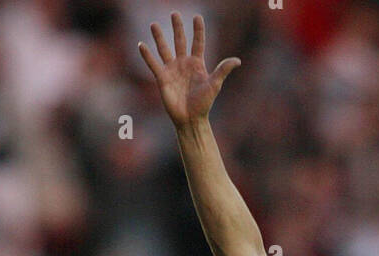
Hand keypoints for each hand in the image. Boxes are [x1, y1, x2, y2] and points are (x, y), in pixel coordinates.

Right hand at [138, 12, 239, 128]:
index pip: (198, 42)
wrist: (191, 120)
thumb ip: (223, 70)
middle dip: (177, 28)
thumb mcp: (214, 85)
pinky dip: (147, 55)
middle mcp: (183, 63)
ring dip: (159, 37)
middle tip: (174, 13)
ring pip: (164, 49)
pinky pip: (153, 64)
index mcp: (197, 64)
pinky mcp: (162, 78)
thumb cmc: (203, 104)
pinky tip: (141, 44)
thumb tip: (237, 60)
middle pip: (180, 41)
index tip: (197, 17)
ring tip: (154, 24)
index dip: (198, 30)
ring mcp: (172, 69)